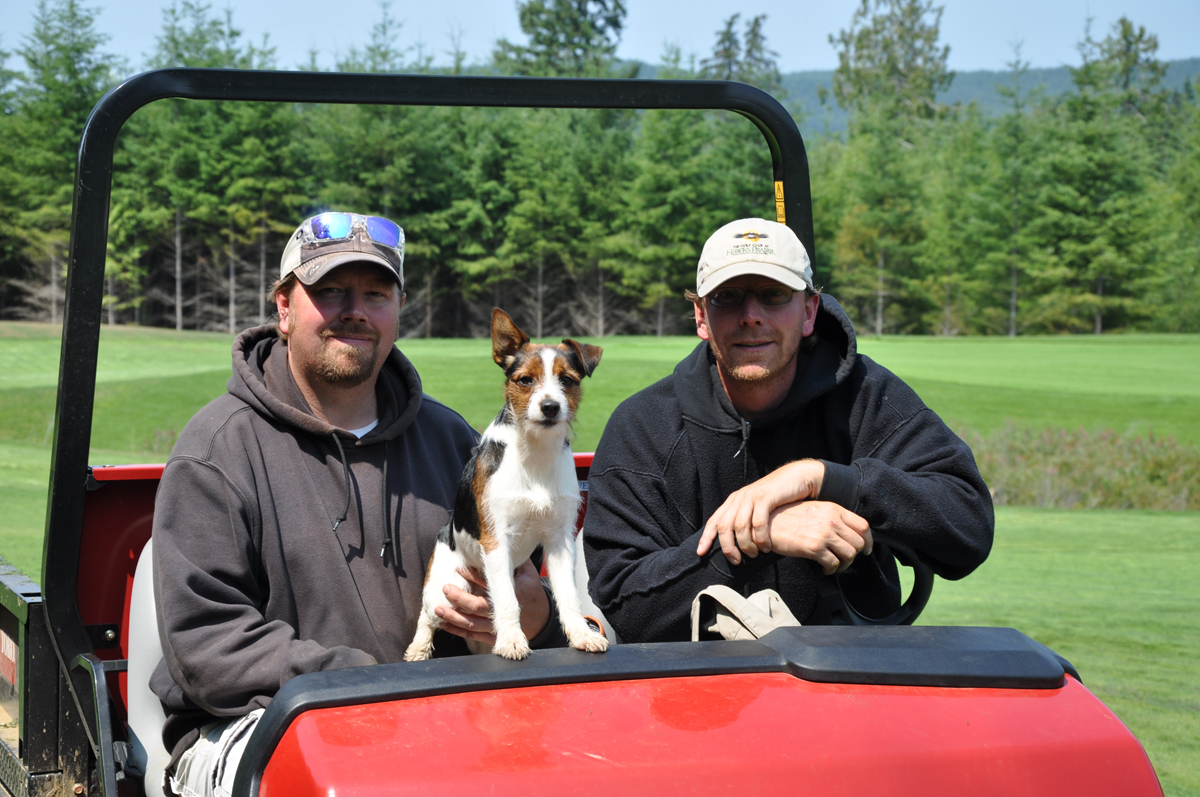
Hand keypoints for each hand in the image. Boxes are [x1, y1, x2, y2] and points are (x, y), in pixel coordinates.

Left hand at [435, 559, 550, 643]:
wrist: (542, 620)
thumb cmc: (532, 592)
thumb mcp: (530, 573)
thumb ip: (518, 558)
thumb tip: (505, 537)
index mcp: (514, 593)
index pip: (490, 584)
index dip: (473, 576)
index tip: (459, 568)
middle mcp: (505, 612)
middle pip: (478, 606)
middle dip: (459, 598)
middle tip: (446, 588)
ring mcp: (499, 627)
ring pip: (472, 623)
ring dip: (454, 616)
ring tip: (438, 608)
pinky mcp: (494, 637)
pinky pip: (473, 635)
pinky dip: (457, 630)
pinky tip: (444, 624)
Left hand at [696, 460, 825, 563]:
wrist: (796, 477)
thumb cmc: (777, 498)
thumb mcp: (756, 507)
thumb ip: (745, 520)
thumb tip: (736, 543)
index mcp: (733, 501)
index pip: (714, 521)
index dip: (706, 538)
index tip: (701, 553)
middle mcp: (739, 498)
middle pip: (724, 526)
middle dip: (727, 547)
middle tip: (735, 561)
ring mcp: (751, 497)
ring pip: (740, 526)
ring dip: (746, 545)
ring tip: (754, 555)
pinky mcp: (765, 498)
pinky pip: (758, 523)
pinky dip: (760, 538)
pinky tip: (766, 547)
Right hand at [760, 501, 872, 574]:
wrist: (767, 523)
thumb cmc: (787, 517)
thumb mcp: (814, 510)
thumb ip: (831, 518)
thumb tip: (845, 533)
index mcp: (834, 509)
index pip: (863, 526)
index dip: (868, 541)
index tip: (866, 549)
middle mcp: (832, 520)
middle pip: (859, 543)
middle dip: (854, 555)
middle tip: (844, 560)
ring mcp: (824, 534)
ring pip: (850, 555)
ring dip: (844, 565)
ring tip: (834, 566)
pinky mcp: (814, 548)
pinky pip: (833, 564)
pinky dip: (831, 570)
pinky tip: (823, 570)